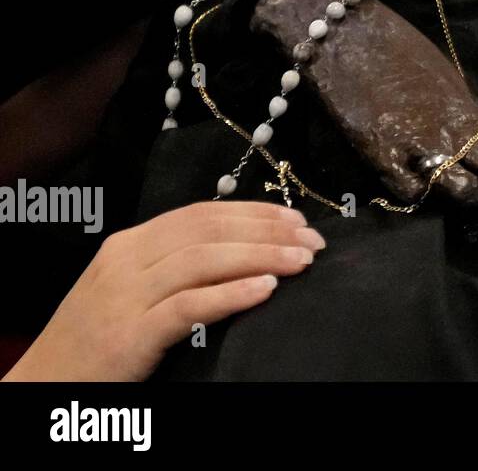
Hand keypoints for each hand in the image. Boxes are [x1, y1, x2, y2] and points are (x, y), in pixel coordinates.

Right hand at [1, 201, 324, 381]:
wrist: (45, 385)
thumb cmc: (98, 339)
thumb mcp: (132, 289)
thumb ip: (176, 266)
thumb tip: (244, 250)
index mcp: (130, 243)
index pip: (202, 214)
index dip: (255, 213)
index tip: (297, 220)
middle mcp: (127, 261)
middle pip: (209, 231)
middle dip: (268, 231)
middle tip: (313, 240)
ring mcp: (126, 297)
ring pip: (203, 261)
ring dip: (261, 257)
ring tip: (301, 262)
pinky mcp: (129, 336)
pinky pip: (188, 307)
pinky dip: (230, 294)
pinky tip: (266, 289)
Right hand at [252, 0, 477, 266]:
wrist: (341, 21)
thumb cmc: (396, 54)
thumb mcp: (446, 91)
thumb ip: (470, 130)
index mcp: (475, 115)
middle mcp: (456, 129)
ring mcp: (419, 139)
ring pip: (463, 191)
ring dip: (471, 197)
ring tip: (463, 183)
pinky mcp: (378, 145)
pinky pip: (408, 188)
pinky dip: (412, 189)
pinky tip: (405, 174)